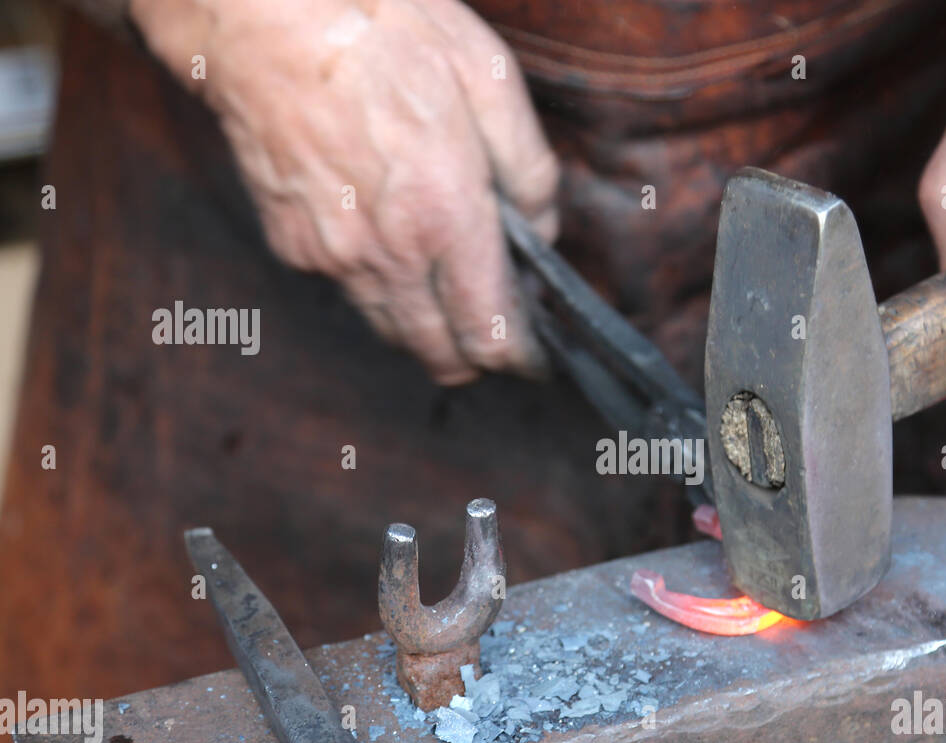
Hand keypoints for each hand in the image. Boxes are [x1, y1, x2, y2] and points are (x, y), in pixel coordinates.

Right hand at [130, 0, 559, 383]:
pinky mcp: (293, 246)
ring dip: (430, 328)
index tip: (538, 354)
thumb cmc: (378, 28)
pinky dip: (383, 288)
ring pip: (395, 332)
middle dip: (479, 356)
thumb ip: (530, 169)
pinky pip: (352, 293)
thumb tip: (541, 230)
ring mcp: (333, 257)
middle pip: (442, 357)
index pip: (490, 336)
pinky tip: (397, 245)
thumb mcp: (489, 77)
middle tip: (501, 326)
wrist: (257, 14)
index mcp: (444, 217)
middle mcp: (387, 254)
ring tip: (453, 289)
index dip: (523, 357)